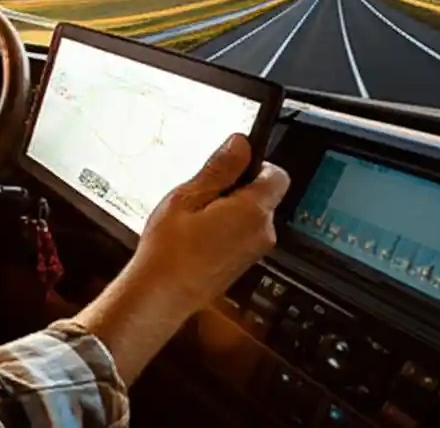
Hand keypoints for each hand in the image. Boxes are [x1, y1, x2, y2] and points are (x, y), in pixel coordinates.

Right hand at [73, 134, 288, 382]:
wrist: (162, 296)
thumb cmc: (169, 250)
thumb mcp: (187, 197)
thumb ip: (219, 168)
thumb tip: (241, 144)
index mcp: (253, 211)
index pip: (277, 174)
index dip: (255, 163)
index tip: (230, 163)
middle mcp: (263, 232)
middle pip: (263, 194)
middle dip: (235, 188)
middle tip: (199, 195)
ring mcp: (256, 251)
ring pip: (251, 214)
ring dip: (228, 209)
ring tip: (193, 220)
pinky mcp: (245, 263)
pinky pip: (242, 234)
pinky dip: (224, 229)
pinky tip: (196, 236)